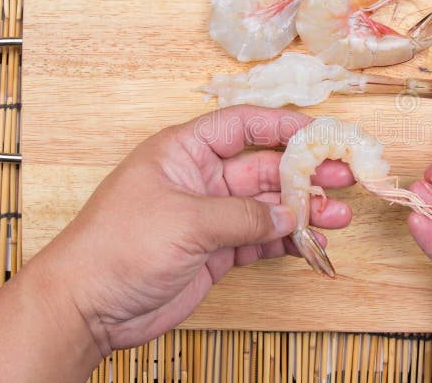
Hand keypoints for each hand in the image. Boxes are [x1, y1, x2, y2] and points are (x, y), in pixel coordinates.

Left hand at [35, 106, 353, 354]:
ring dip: (304, 210)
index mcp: (184, 152)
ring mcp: (210, 216)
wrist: (88, 307)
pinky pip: (260, 238)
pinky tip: (313, 244)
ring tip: (339, 217)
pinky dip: (287, 241)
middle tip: (343, 178)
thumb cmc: (119, 247)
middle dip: (305, 173)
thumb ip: (243, 216)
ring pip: (268, 206)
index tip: (321, 132)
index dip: (282, 125)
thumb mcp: (185, 221)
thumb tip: (290, 214)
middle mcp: (201, 179)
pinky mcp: (215, 251)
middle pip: (264, 167)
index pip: (241, 125)